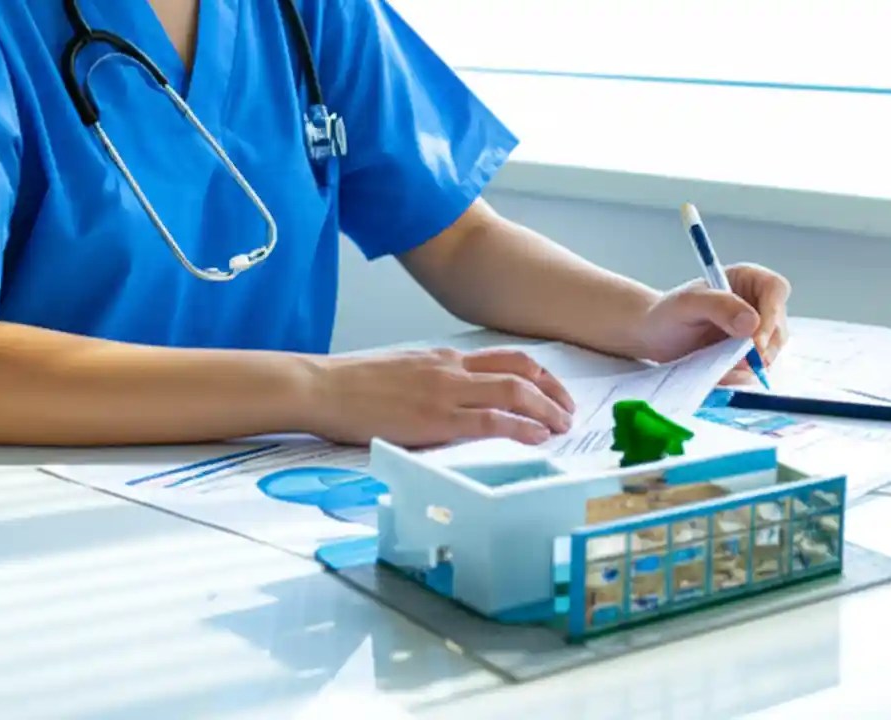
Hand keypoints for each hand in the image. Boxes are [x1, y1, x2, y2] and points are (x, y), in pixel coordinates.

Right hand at [309, 347, 575, 447]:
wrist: (321, 386)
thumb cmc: (350, 385)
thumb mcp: (401, 372)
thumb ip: (431, 382)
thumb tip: (452, 401)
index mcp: (444, 358)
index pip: (506, 358)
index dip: (539, 374)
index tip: (554, 391)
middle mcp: (452, 369)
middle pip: (522, 370)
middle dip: (554, 391)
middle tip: (570, 411)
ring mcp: (446, 392)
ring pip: (515, 392)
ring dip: (546, 410)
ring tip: (562, 427)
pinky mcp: (436, 418)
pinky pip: (491, 420)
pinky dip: (522, 428)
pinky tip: (537, 437)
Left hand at [627, 263, 790, 377]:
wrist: (654, 337)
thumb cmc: (667, 313)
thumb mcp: (688, 304)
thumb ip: (718, 307)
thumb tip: (752, 322)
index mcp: (746, 279)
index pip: (775, 290)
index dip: (772, 314)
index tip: (755, 341)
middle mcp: (757, 303)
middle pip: (779, 324)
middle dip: (764, 346)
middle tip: (741, 364)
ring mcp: (756, 330)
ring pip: (772, 349)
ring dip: (754, 363)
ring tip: (725, 368)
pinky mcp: (749, 353)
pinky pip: (757, 367)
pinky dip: (743, 374)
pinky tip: (722, 374)